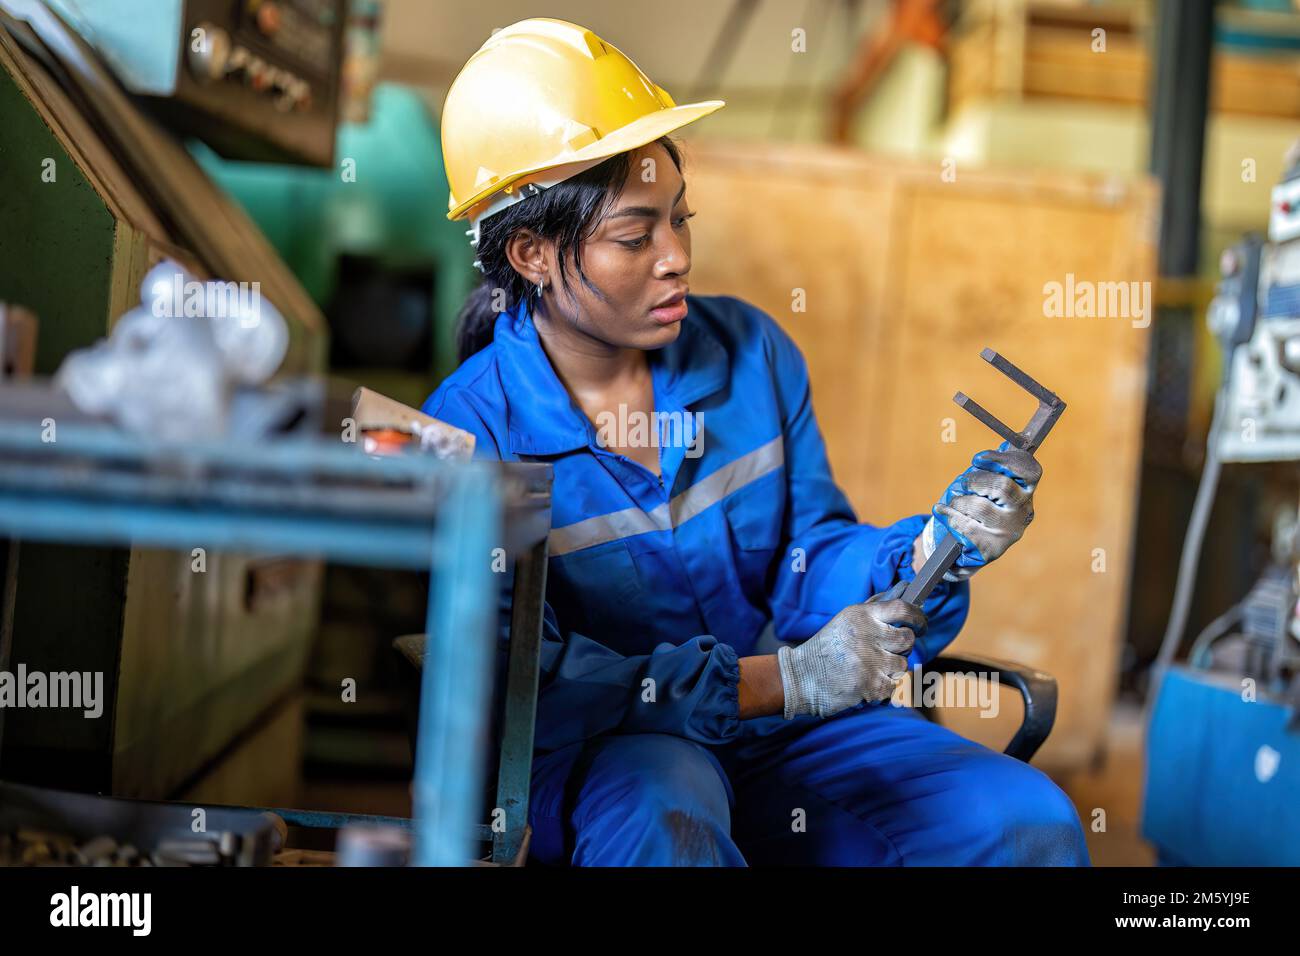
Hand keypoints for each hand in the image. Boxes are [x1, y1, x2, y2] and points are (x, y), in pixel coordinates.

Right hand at [777, 582, 925, 718]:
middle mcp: (867, 635)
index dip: (917, 616)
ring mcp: (871, 661)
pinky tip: (865, 682)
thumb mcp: (846, 620)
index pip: (902, 608)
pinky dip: (883, 687)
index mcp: (861, 615)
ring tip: (870, 668)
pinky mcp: (872, 685)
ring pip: (903, 664)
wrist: (800, 677)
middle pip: (908, 639)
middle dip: (903, 646)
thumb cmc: (826, 648)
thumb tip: (904, 590)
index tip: (921, 623)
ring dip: (891, 668)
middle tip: (888, 650)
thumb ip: (875, 608)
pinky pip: (894, 685)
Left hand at [922, 442, 1040, 580]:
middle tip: (963, 483)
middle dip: (974, 480)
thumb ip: (989, 470)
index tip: (978, 459)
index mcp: (1026, 492)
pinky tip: (942, 510)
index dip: (1004, 460)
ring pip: (980, 506)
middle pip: (1002, 485)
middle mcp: (1023, 512)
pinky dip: (949, 515)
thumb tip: (986, 456)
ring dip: (959, 500)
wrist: (968, 545)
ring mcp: (1009, 531)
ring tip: (954, 502)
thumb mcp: (986, 484)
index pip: (1030, 471)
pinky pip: (966, 525)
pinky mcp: (993, 547)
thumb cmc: (977, 505)